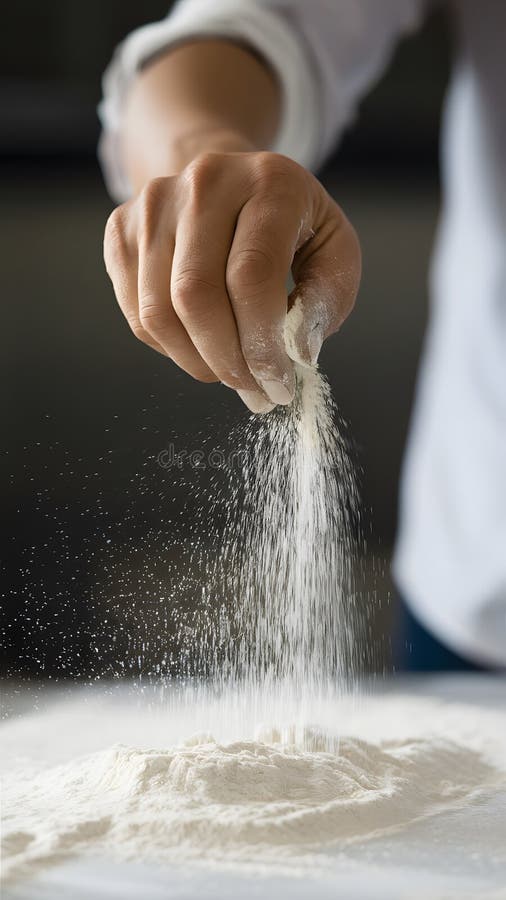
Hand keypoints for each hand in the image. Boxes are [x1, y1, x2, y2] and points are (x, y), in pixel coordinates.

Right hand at [103, 150, 360, 411]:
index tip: (278, 385)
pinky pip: (137, 314)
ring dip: (196, 362)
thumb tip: (298, 353)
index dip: (261, 344)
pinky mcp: (122, 229)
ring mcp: (154, 203)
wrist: (234, 184)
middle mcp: (205, 181)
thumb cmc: (293, 229)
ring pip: (158, 311)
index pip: (251, 276)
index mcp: (270, 182)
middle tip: (253, 390)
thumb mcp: (334, 253)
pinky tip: (201, 347)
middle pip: (195, 295)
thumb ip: (326, 300)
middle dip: (226, 361)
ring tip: (230, 373)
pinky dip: (170, 348)